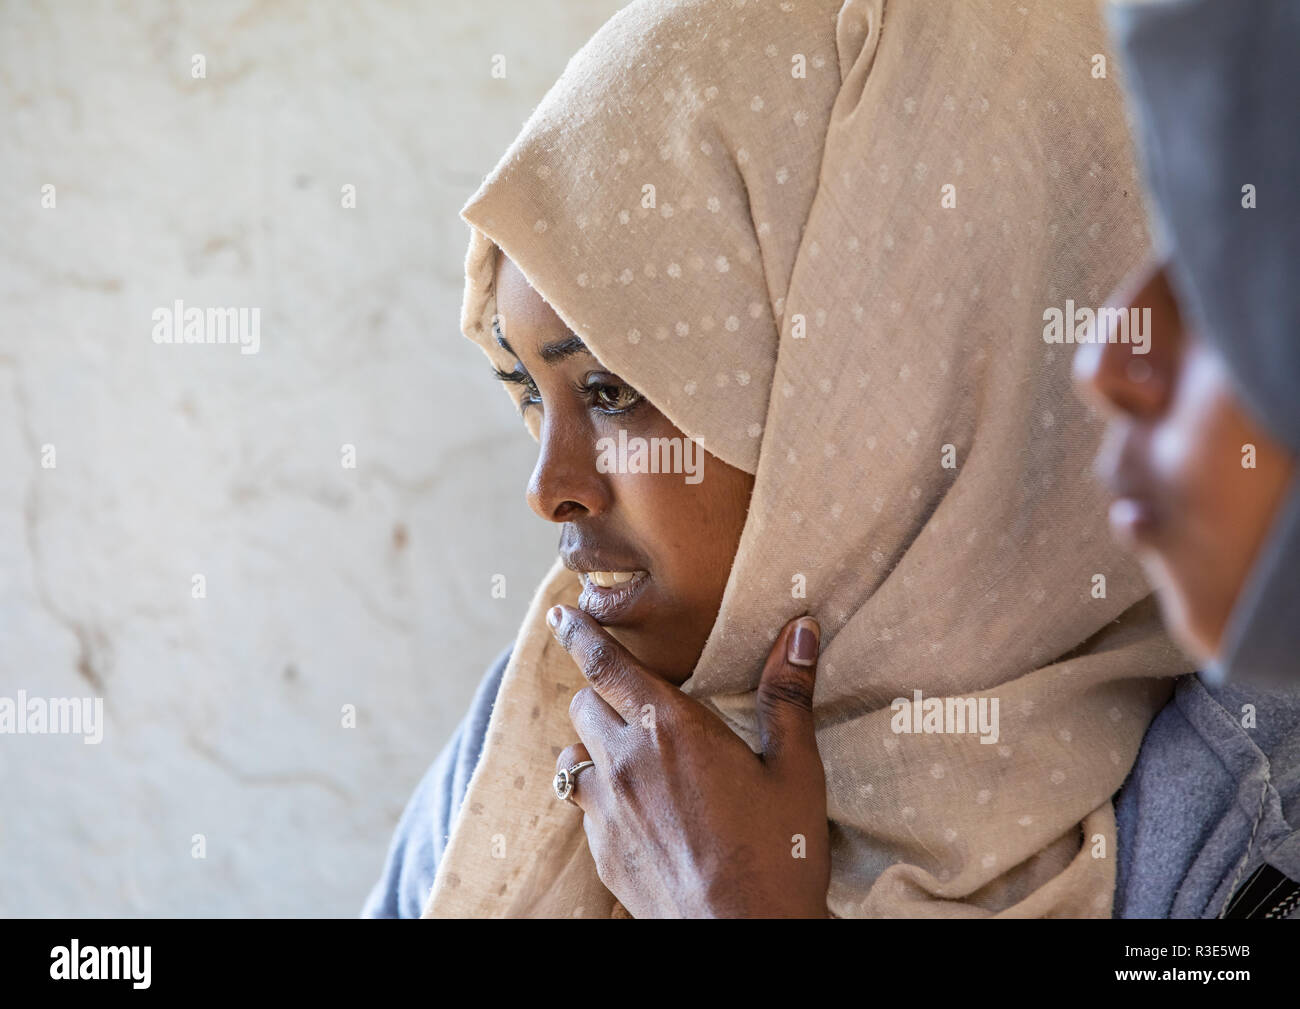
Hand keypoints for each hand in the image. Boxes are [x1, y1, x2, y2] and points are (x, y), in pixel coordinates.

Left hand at [548, 605, 830, 917]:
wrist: (744, 938)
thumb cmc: (778, 855)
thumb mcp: (794, 771)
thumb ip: (786, 697)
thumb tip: (800, 631)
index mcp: (669, 729)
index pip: (605, 663)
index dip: (579, 632)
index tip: (561, 611)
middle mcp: (625, 762)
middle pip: (584, 703)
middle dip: (601, 692)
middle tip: (631, 699)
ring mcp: (607, 810)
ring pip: (573, 755)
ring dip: (594, 746)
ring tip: (629, 756)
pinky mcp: (602, 851)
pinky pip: (584, 805)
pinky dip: (599, 794)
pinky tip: (637, 808)